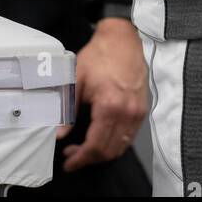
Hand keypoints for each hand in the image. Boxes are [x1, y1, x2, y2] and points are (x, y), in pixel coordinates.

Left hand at [59, 18, 148, 171]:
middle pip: (108, 151)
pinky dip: (115, 144)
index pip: (95, 146)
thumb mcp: (77, 78)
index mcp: (109, 106)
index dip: (80, 159)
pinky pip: (129, 137)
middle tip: (73, 155)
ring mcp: (137, 113)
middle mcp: (127, 113)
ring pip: (121, 147)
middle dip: (88, 159)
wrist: (123, 39)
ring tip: (85, 149)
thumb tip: (60, 132)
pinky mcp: (141, 110)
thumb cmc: (100, 54)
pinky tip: (101, 138)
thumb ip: (67, 108)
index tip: (69, 162)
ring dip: (102, 153)